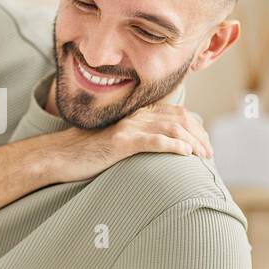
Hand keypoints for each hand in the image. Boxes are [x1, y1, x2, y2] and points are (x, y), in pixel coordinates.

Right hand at [43, 96, 213, 183]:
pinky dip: (172, 145)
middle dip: (200, 135)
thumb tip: (161, 150)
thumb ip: (138, 140)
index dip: (196, 126)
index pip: (176, 113)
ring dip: (192, 142)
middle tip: (210, 154)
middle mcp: (135, 117)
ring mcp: (127, 128)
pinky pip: (152, 141)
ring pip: (171, 128)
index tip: (205, 144)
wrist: (59, 156)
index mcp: (136, 115)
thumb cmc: (87, 153)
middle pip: (179, 118)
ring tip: (202, 156)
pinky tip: (184, 154)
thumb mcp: (117, 142)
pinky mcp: (120, 142)